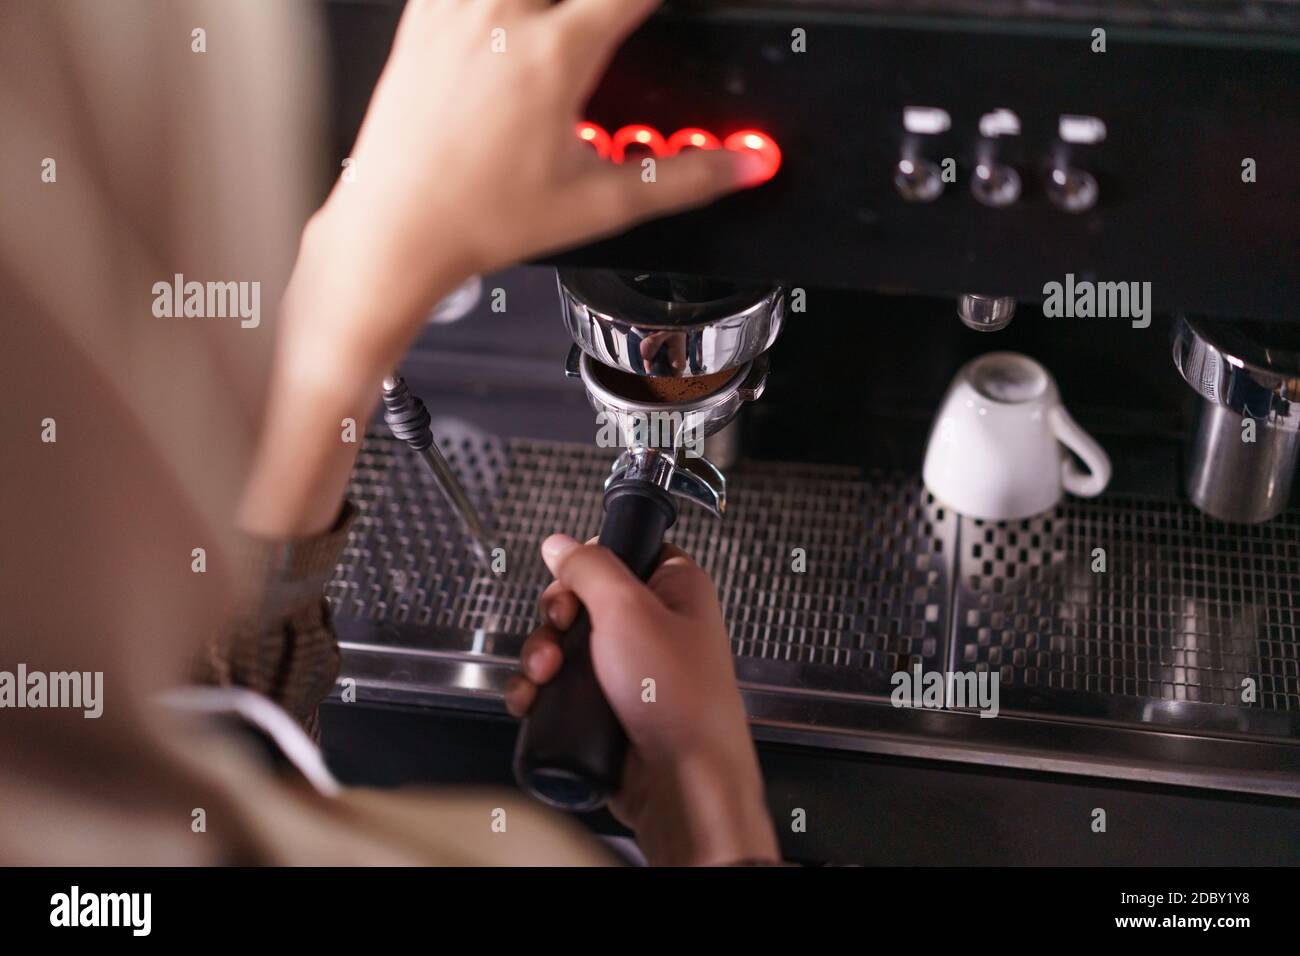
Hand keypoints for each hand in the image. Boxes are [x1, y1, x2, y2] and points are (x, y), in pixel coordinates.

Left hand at [293, 0, 769, 383]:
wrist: (396, 229)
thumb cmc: (480, 218)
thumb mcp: (600, 204)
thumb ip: (685, 178)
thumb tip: (745, 165)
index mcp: (555, 53)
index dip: (668, 0)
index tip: (676, 9)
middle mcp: (502, 15)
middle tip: (612, 19)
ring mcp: (455, 8)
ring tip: (570, 18)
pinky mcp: (421, 15)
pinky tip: (514, 17)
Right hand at [506, 534, 779, 865]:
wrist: (682, 783)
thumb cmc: (678, 700)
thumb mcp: (628, 612)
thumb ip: (590, 568)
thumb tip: (561, 544)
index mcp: (675, 589)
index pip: (622, 552)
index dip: (587, 566)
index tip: (573, 588)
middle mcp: (655, 625)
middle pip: (581, 599)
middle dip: (554, 620)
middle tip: (559, 635)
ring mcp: (630, 668)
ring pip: (564, 644)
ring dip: (540, 658)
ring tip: (544, 677)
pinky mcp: (608, 705)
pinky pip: (561, 686)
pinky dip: (539, 691)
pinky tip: (533, 701)